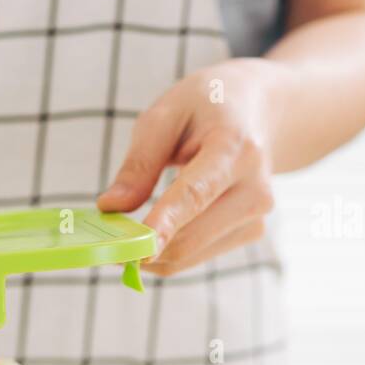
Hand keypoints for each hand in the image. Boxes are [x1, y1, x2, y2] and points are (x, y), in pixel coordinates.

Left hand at [98, 58, 287, 275]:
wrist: (258, 110)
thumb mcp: (165, 115)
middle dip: (142, 248)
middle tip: (105, 247)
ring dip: (153, 254)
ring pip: (191, 255)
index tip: (138, 251)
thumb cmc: (206, 107)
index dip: (165, 224)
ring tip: (131, 230)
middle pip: (190, 237)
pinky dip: (170, 252)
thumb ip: (139, 163)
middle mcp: (254, 186)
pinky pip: (198, 256)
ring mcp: (257, 213)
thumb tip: (111, 207)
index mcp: (233, 146)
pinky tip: (162, 229)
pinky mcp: (251, 231)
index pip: (195, 194)